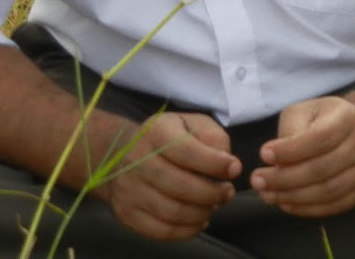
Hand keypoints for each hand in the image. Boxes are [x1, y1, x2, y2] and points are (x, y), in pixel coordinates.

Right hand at [91, 111, 238, 240]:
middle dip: (212, 193)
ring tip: (214, 205)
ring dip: (202, 213)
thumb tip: (227, 165)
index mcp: (156, 132)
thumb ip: (214, 138)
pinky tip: (200, 221)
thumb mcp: (193, 123)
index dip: (215, 163)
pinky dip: (187, 231)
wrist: (120, 154)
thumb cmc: (168, 137)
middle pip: (180, 186)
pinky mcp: (127, 214)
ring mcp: (129, 191)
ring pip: (172, 212)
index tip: (235, 169)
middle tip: (227, 193)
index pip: (187, 152)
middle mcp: (138, 161)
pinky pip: (161, 231)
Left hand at [250, 95, 354, 216]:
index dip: (290, 150)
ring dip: (292, 196)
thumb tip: (277, 161)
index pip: (320, 138)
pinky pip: (334, 206)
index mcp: (348, 118)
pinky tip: (286, 203)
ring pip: (327, 191)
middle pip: (322, 168)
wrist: (353, 131)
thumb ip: (290, 130)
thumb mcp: (304, 112)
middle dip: (284, 178)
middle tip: (257, 180)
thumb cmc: (322, 120)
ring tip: (267, 194)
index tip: (263, 155)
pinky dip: (307, 209)